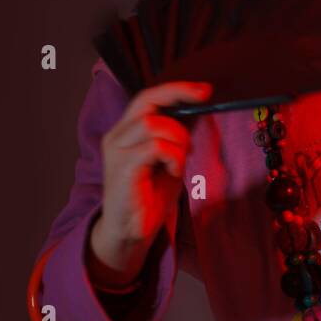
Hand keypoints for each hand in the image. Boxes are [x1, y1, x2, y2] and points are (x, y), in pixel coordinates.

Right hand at [90, 81, 209, 285]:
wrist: (132, 231)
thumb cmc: (150, 194)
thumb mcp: (169, 158)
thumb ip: (177, 134)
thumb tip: (199, 108)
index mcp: (125, 131)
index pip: (148, 97)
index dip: (176, 89)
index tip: (204, 89)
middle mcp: (116, 136)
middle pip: (147, 101)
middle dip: (179, 97)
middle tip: (204, 104)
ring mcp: (116, 152)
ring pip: (154, 125)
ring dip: (178, 139)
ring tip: (180, 160)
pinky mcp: (122, 169)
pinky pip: (155, 148)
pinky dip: (173, 157)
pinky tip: (174, 171)